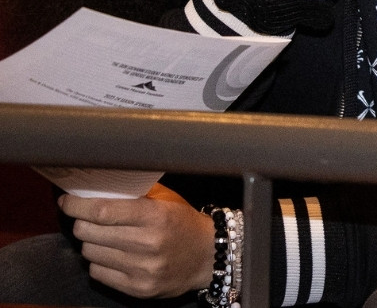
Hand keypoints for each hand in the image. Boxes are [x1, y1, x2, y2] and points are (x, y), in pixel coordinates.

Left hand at [60, 184, 214, 298]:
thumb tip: (97, 189)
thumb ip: (136, 195)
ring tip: (103, 238)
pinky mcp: (137, 288)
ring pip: (90, 253)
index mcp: (156, 216)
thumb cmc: (184, 224)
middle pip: (90, 233)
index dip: (77, 206)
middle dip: (81, 223)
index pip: (102, 211)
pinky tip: (112, 256)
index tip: (67, 201)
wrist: (209, 257)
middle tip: (86, 219)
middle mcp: (148, 243)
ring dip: (91, 243)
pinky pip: (98, 273)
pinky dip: (99, 262)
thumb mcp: (167, 202)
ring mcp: (142, 269)